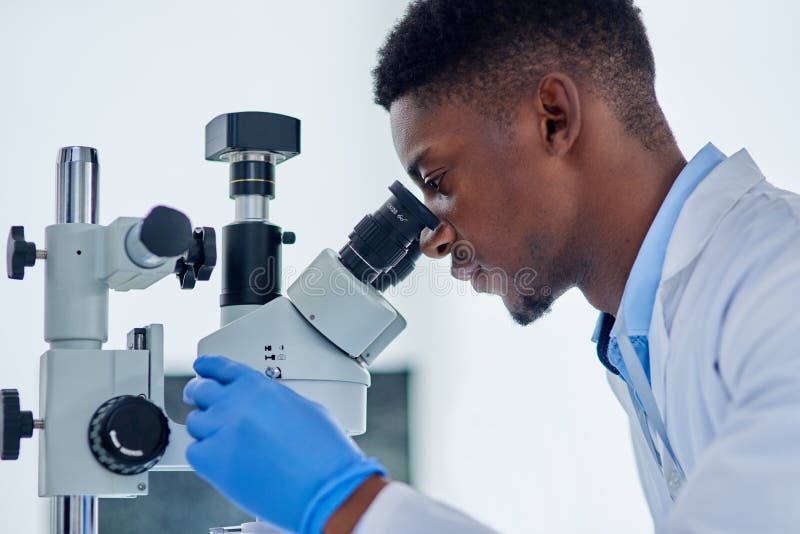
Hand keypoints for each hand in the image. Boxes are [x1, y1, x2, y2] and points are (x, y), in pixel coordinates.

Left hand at [183, 355, 385, 533]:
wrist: (326, 486)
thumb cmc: (325, 451)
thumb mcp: (305, 407)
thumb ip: (275, 400)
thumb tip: (266, 406)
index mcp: (259, 386)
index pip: (221, 367)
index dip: (208, 367)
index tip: (202, 368)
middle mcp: (236, 403)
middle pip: (200, 390)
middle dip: (199, 395)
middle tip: (199, 401)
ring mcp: (222, 431)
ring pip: (195, 422)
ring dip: (205, 427)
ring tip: (219, 438)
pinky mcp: (214, 462)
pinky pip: (195, 451)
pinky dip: (205, 455)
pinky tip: (221, 459)